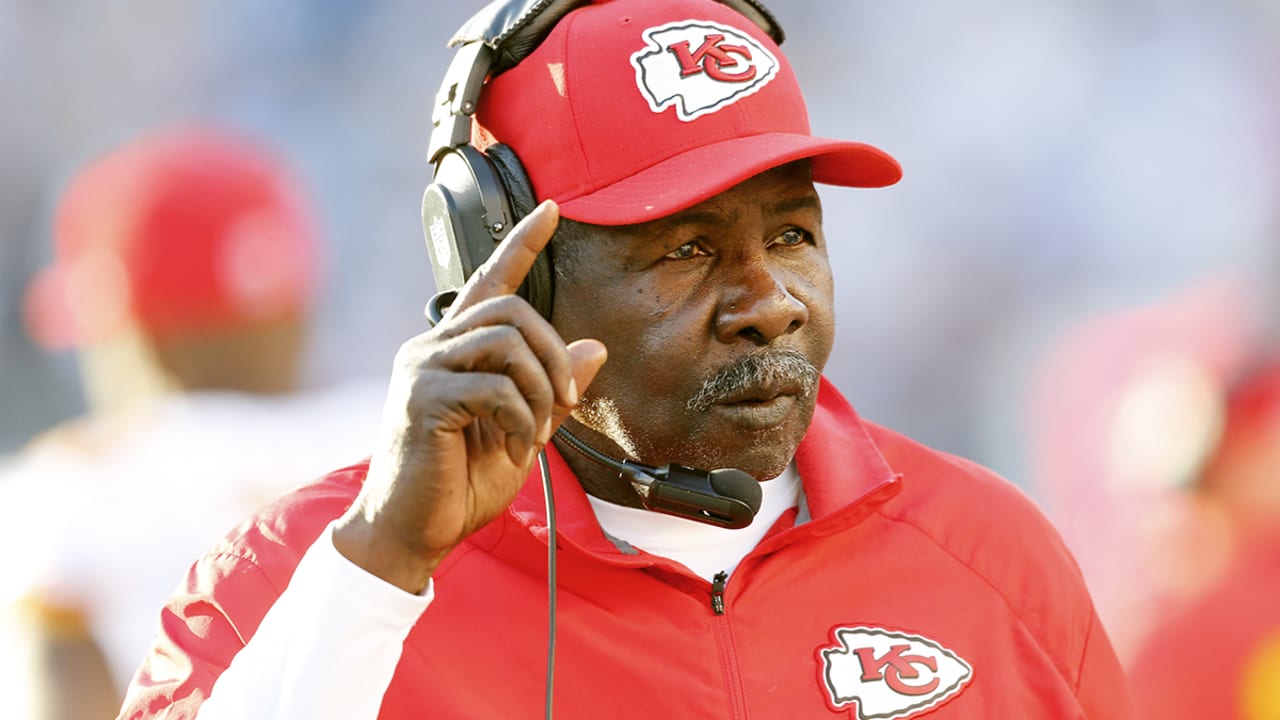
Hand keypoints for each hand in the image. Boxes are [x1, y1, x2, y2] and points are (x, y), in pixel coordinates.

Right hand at [334, 201, 607, 592]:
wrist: (410, 533)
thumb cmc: (458, 485)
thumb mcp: (522, 432)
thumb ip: (552, 391)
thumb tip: (593, 348)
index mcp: (453, 351)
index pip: (489, 281)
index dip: (522, 243)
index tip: (550, 209)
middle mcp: (432, 348)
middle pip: (511, 308)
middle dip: (553, 351)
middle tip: (565, 399)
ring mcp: (422, 369)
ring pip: (507, 340)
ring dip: (540, 388)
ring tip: (536, 433)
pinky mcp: (423, 397)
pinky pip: (495, 386)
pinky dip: (521, 419)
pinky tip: (516, 449)